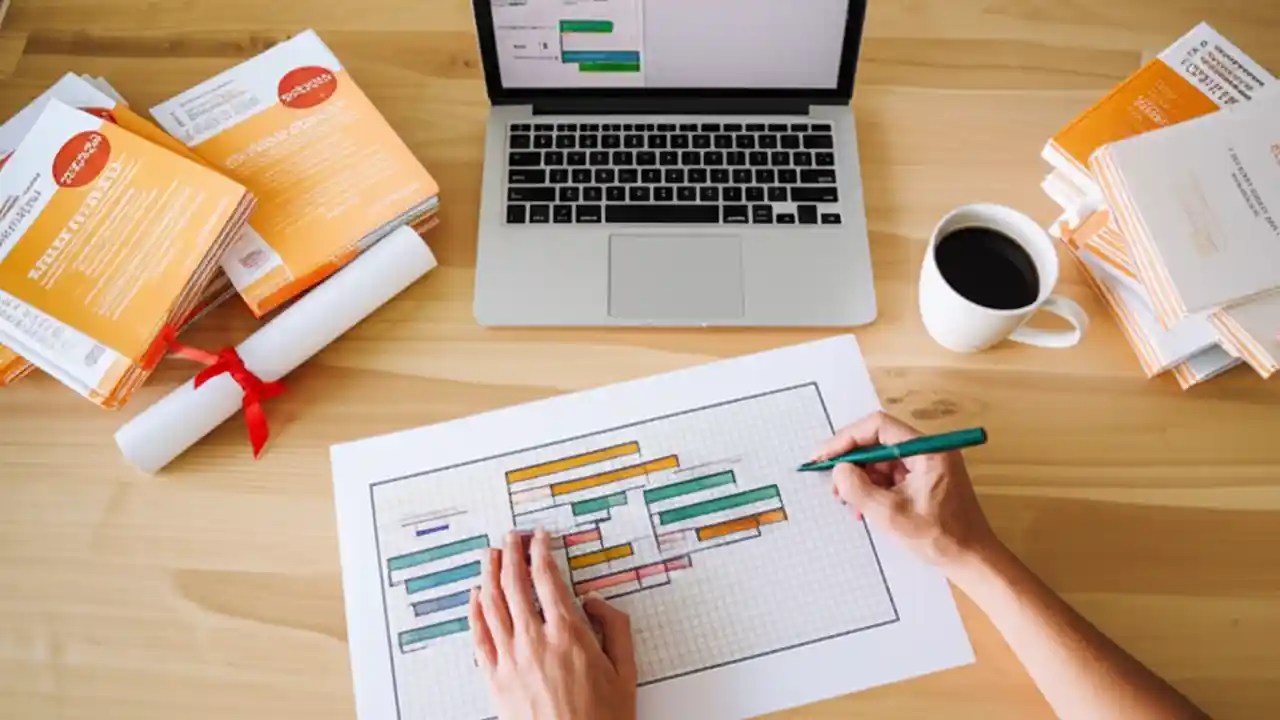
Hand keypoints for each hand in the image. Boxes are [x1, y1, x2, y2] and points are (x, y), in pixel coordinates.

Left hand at [470, 529, 637, 719]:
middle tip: (511, 537)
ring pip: (492, 603)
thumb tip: (595, 600)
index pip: (547, 578)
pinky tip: (476, 596)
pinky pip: (478, 635)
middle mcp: (534, 640)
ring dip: (489, 573)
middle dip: (512, 553)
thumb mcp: (626, 670)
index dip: (541, 551)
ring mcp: (510, 659)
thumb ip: (615, 627)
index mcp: (568, 633)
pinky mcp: (494, 678)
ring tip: (490, 555)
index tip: (540, 538)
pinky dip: (475, 610)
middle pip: (515, 583)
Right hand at [813, 411, 1000, 575]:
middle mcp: (929, 451)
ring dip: (860, 478)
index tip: (823, 457)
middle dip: (851, 461)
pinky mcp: (925, 480)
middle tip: (831, 482)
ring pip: (881, 460)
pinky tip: (863, 507)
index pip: (878, 427)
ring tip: (846, 500)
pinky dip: (873, 488)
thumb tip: (838, 469)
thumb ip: (858, 488)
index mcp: (927, 450)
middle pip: (878, 442)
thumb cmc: (939, 538)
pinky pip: (891, 476)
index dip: (846, 439)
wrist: (972, 560)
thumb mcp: (890, 514)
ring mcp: (927, 465)